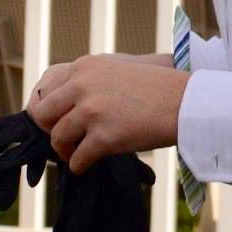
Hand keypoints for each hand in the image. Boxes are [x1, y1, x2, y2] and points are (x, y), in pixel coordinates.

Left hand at [29, 56, 187, 173]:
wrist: (189, 102)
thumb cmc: (158, 88)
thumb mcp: (119, 69)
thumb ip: (88, 80)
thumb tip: (58, 103)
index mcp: (86, 66)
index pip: (45, 90)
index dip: (46, 111)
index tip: (54, 122)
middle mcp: (83, 85)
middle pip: (42, 115)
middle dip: (49, 130)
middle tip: (63, 140)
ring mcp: (92, 111)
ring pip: (58, 138)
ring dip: (65, 150)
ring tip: (77, 153)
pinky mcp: (104, 137)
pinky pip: (77, 159)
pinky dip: (80, 165)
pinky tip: (89, 164)